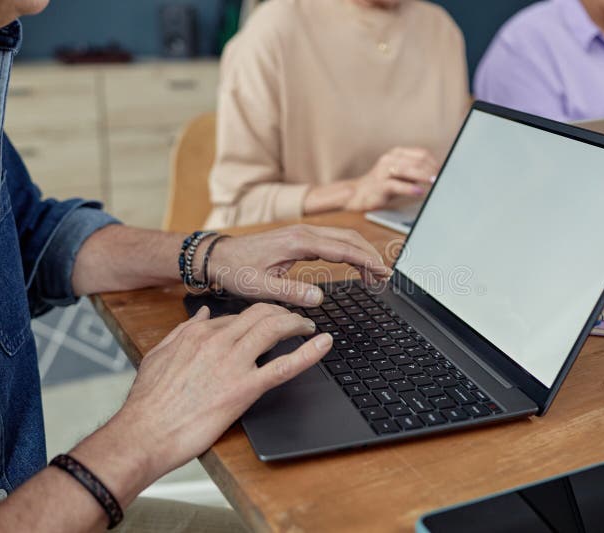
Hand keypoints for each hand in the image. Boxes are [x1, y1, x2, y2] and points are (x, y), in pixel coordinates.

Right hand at [117, 304, 333, 478]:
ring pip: (274, 329)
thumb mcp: (159, 355)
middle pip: (260, 314)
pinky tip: (324, 344)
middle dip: (282, 313)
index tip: (266, 323)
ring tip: (308, 327)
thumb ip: (182, 331)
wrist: (144, 433)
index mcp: (198, 334)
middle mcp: (218, 342)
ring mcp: (233, 364)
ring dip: (296, 324)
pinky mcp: (245, 389)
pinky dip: (309, 352)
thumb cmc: (149, 402)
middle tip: (294, 320)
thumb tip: (204, 314)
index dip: (256, 318)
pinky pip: (284, 365)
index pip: (237, 316)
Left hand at [203, 225, 391, 305]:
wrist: (217, 256)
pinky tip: (354, 265)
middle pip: (349, 239)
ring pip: (343, 238)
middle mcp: (303, 233)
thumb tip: (318, 297)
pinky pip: (332, 241)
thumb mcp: (260, 287)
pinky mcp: (299, 238)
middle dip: (371, 256)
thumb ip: (290, 292)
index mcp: (298, 242)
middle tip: (386, 277)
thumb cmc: (236, 270)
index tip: (382, 273)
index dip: (366, 261)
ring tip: (376, 274)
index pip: (342, 249)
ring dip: (362, 252)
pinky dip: (349, 251)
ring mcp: (302, 233)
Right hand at [344, 147, 439, 210]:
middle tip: (443, 179)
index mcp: (397, 154)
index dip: (435, 163)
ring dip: (424, 176)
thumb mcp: (401, 175)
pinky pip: (396, 185)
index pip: (421, 154)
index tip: (445, 172)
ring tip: (435, 183)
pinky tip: (420, 192)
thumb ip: (416, 172)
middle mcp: (390, 159)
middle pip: (417, 161)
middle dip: (432, 170)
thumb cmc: (382, 185)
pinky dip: (410, 188)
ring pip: (408, 170)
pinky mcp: (379, 184)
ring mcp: (383, 171)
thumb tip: (437, 174)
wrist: (358, 194)